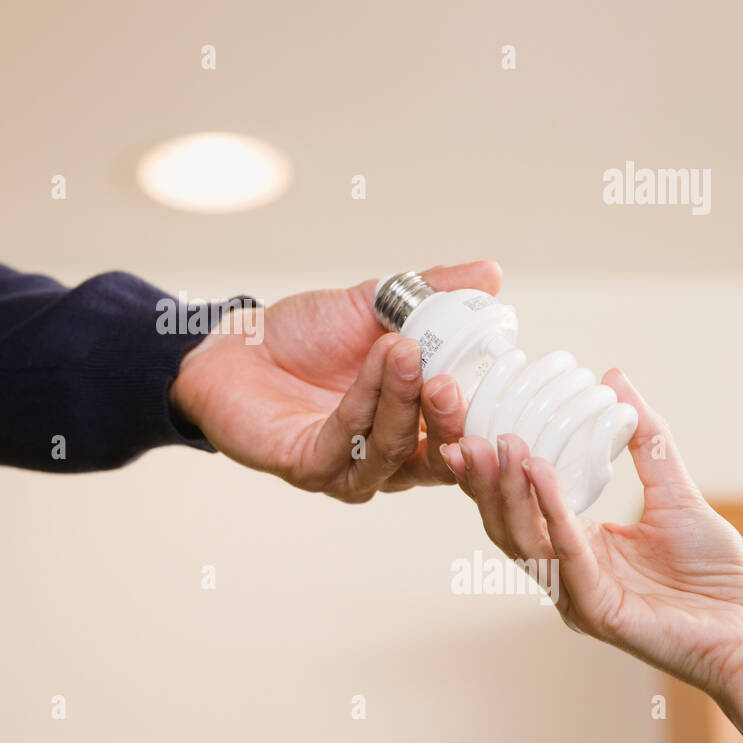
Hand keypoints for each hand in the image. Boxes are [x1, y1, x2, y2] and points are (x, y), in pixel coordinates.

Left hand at [169, 260, 501, 501]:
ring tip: (406, 350)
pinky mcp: (308, 468)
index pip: (467, 433)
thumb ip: (434, 295)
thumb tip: (492, 274)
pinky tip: (378, 359)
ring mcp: (349, 469)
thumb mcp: (377, 306)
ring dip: (402, 399)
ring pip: (392, 447)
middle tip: (453, 378)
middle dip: (451, 419)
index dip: (488, 410)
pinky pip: (345, 440)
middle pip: (439, 458)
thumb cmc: (306, 334)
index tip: (507, 371)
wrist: (235, 345)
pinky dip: (364, 398)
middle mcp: (390, 458)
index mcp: (416, 426)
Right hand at [442, 369, 742, 742]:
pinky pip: (566, 557)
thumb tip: (615, 377)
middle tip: (471, 438)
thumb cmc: (718, 572)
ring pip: (524, 541)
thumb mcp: (673, 489)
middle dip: (485, 481)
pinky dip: (551, 513)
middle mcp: (566, 572)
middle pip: (506, 524)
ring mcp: (576, 594)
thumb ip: (644, 438)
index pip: (517, 506)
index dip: (491, 472)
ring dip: (509, 492)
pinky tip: (541, 474)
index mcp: (576, 546)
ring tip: (504, 447)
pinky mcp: (597, 612)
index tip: (474, 429)